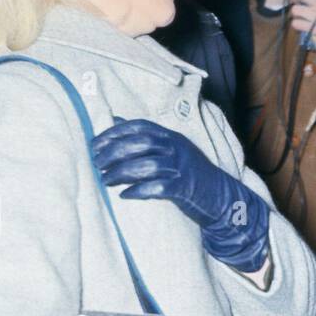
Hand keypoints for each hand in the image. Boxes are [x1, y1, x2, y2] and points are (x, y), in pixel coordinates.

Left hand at [92, 118, 270, 272]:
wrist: (220, 195)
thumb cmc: (188, 172)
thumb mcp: (169, 148)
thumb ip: (144, 136)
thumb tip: (114, 120)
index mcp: (170, 136)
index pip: (138, 127)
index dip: (114, 133)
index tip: (95, 145)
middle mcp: (175, 148)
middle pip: (139, 144)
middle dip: (113, 153)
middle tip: (97, 164)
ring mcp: (180, 168)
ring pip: (146, 166)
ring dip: (121, 173)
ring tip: (106, 180)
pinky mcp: (184, 188)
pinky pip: (158, 188)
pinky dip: (138, 191)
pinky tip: (125, 195)